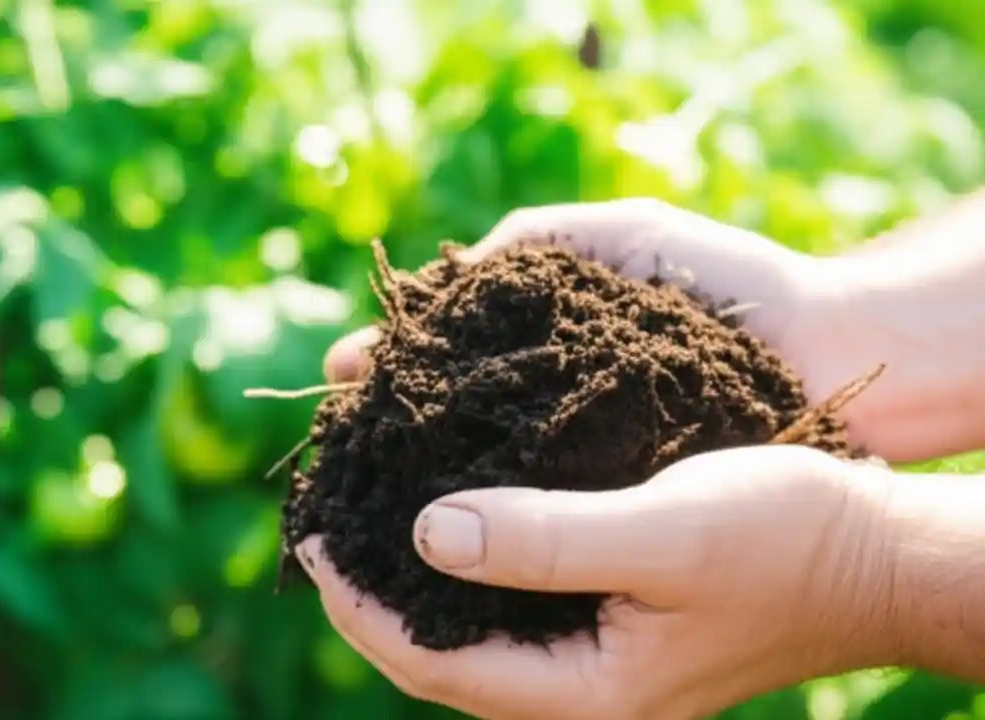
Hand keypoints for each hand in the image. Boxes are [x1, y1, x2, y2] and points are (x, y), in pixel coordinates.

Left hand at [297, 446, 898, 718]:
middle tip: (321, 528)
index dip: (358, 605)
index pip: (430, 666)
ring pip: (468, 638)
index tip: (312, 538)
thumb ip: (547, 538)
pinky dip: (463, 573)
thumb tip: (428, 533)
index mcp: (584, 693)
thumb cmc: (785, 537)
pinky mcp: (609, 635)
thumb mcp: (664, 529)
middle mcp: (580, 697)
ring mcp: (594, 671)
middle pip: (437, 663)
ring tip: (362, 520)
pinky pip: (507, 615)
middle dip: (368, 599)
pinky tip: (444, 523)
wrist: (874, 558)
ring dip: (409, 584)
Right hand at [325, 198, 938, 460]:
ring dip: (427, 483)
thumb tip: (440, 285)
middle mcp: (553, 398)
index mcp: (543, 336)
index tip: (339, 372)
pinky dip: (495, 515)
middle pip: (449, 414)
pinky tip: (450, 530)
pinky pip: (543, 507)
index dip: (388, 362)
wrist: (833, 344)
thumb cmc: (728, 280)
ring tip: (372, 495)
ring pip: (485, 470)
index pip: (442, 351)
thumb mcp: (619, 235)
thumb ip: (532, 243)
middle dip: (391, 429)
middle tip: (339, 445)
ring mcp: (583, 452)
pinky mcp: (620, 498)